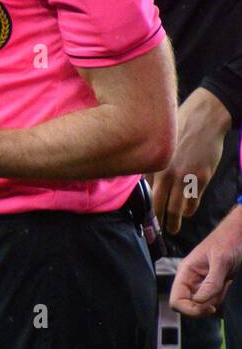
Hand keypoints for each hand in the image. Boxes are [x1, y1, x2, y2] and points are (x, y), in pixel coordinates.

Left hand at [150, 87, 231, 232]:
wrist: (203, 119)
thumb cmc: (178, 129)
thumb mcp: (158, 145)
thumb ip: (152, 163)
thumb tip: (144, 180)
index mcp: (152, 164)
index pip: (146, 191)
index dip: (146, 204)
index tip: (145, 213)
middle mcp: (166, 173)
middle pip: (158, 205)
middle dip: (157, 220)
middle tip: (157, 228)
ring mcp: (185, 177)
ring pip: (176, 208)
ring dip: (174, 222)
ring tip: (172, 229)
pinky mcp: (202, 179)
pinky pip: (193, 202)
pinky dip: (189, 211)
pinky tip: (187, 213)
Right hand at [170, 207, 241, 316]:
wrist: (238, 235)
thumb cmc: (227, 242)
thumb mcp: (220, 261)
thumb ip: (211, 283)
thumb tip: (200, 302)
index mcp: (185, 273)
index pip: (176, 301)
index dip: (190, 309)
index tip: (209, 307)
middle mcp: (191, 281)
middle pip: (190, 307)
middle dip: (206, 307)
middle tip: (221, 296)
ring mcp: (202, 285)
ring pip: (204, 306)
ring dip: (218, 302)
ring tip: (227, 285)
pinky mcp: (213, 287)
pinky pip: (215, 302)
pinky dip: (223, 300)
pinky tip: (229, 286)